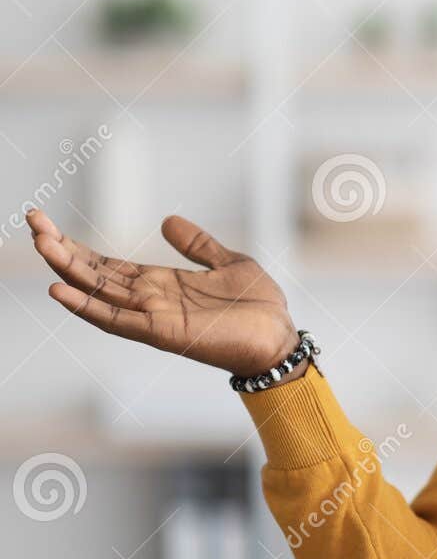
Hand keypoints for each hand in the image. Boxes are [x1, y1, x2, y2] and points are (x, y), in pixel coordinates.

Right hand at [27, 208, 299, 376]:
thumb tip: (167, 220)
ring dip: (67, 271)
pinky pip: (118, 320)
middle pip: (95, 274)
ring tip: (40, 244)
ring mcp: (154, 316)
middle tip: (32, 220)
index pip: (108, 265)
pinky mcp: (164, 332)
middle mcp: (150, 300)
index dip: (78, 246)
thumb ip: (197, 245)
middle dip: (62, 250)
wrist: (281, 338)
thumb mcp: (228, 262)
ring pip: (99, 292)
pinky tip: (61, 291)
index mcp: (162, 283)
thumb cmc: (258, 306)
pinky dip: (88, 307)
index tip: (46, 223)